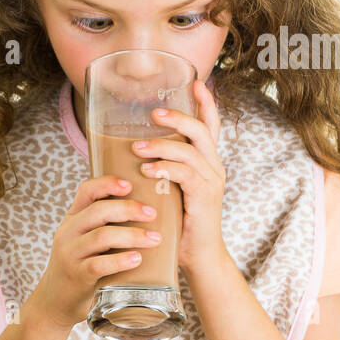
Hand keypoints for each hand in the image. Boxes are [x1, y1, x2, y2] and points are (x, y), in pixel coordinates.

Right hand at [27, 174, 164, 332]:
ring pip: (102, 236)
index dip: (108, 184)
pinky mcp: (77, 275)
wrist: (56, 300)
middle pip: (98, 211)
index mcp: (72, 218)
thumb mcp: (83, 240)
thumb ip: (103, 225)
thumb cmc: (80, 266)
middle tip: (152, 214)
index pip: (86, 190)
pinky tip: (137, 259)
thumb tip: (147, 210)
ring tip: (155, 239)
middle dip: (129, 209)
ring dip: (132, 235)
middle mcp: (67, 232)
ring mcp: (70, 254)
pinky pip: (99, 264)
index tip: (130, 184)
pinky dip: (121, 260)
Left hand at [132, 78, 227, 275]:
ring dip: (162, 145)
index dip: (206, 104)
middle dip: (178, 117)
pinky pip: (186, 175)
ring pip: (190, 151)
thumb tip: (125, 152)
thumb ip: (158, 169)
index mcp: (206, 162)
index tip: (196, 83)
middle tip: (153, 113)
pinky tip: (148, 170)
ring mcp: (211, 182)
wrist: (197, 257)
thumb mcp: (168, 190)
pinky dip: (166, 168)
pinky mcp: (205, 198)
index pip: (210, 126)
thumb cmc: (178, 223)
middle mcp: (213, 168)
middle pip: (201, 131)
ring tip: (137, 147)